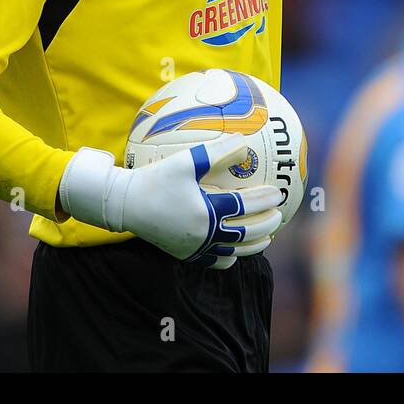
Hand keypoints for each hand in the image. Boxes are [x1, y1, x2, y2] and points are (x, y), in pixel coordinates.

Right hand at [58, 135, 282, 268]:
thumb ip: (216, 151)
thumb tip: (243, 142)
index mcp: (206, 212)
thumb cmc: (154, 178)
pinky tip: (236, 253)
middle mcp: (203, 234)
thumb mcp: (184, 161)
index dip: (264, 200)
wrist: (125, 204)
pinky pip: (213, 261)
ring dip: (253, 246)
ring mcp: (194, 248)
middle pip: (245, 234)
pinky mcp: (184, 255)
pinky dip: (229, 258)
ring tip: (267, 238)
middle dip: (266, 225)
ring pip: (233, 252)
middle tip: (278, 215)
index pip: (244, 208)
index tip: (278, 193)